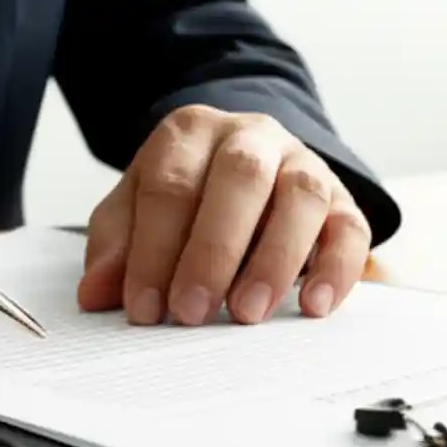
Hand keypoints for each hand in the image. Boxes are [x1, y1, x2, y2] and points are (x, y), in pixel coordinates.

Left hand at [77, 104, 371, 325]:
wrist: (249, 172)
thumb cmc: (186, 200)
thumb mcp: (137, 212)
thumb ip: (117, 247)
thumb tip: (95, 294)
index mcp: (191, 133)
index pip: (170, 184)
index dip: (154, 249)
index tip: (145, 308)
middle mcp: (251, 138)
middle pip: (240, 179)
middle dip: (212, 251)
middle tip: (192, 312)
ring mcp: (303, 164)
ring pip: (301, 197)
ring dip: (274, 260)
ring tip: (248, 313)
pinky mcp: (342, 201)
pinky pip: (351, 229)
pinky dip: (336, 269)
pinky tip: (313, 307)